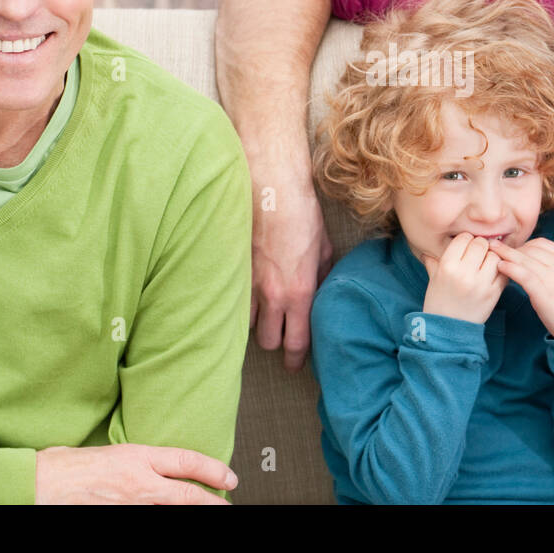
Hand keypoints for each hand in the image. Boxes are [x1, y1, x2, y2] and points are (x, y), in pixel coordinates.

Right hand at [35, 444, 237, 503]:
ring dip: (189, 511)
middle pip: (188, 495)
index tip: (229, 477)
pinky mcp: (119, 518)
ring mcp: (130, 505)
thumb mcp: (108, 452)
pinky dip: (163, 518)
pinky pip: (148, 521)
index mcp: (137, 457)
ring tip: (205, 510)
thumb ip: (134, 461)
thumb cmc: (65, 466)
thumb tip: (150, 467)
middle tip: (228, 503)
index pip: (186, 461)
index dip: (213, 470)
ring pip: (172, 510)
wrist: (37, 485)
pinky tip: (172, 517)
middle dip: (212, 501)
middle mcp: (139, 483)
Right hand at [250, 175, 333, 371]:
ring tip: (261, 310)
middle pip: (268, 341)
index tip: (295, 364)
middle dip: (275, 340)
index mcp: (299, 292)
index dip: (296, 358)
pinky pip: (231, 300)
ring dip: (254, 321)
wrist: (271, 188)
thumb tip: (320, 290)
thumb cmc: (301, 214)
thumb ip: (322, 276)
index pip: (297, 343)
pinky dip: (236, 302)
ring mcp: (247, 284)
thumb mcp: (323, 248)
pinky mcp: (230, 270)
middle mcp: (272, 295)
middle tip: (280, 331)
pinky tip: (242, 294)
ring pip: (246, 324)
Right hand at [420, 233, 507, 324]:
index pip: (464, 238)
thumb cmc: (438, 302)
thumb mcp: (433, 279)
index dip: (466, 240)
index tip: (465, 247)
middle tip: (477, 254)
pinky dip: (500, 270)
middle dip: (480, 246)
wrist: (448, 330)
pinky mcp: (493, 293)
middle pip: (481, 244)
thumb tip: (427, 247)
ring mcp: (481, 284)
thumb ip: (434, 261)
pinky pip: (503, 272)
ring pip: (494, 256)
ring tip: (485, 264)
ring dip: (491, 257)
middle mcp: (464, 273)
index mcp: (447, 266)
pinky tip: (492, 274)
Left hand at [488, 238, 553, 340]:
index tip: (510, 249)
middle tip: (495, 248)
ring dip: (505, 255)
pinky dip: (509, 268)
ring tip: (491, 253)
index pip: (540, 243)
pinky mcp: (544, 291)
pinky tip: (500, 267)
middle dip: (511, 249)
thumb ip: (551, 265)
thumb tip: (526, 257)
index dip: (522, 244)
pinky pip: (523, 274)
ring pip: (524, 259)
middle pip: (530, 249)